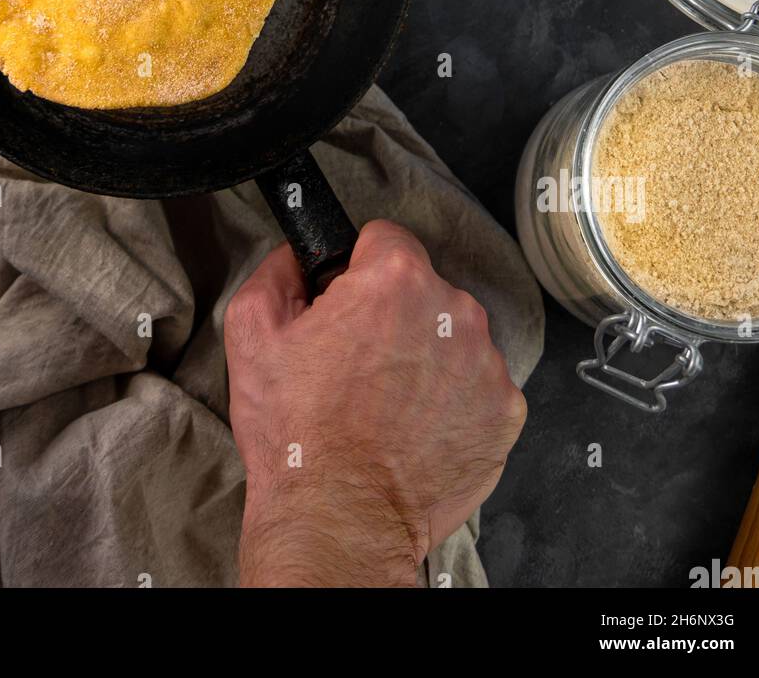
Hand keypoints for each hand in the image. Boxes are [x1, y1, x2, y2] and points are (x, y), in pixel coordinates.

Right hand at [225, 218, 526, 587]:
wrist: (338, 518)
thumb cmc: (298, 433)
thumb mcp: (253, 331)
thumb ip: (277, 270)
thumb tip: (297, 256)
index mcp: (396, 279)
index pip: (383, 239)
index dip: (356, 270)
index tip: (345, 305)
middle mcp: (453, 311)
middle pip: (422, 288)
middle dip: (392, 314)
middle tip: (356, 363)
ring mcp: (485, 363)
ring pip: (452, 335)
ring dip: (425, 355)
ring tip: (385, 402)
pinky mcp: (505, 412)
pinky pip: (477, 385)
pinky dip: (451, 400)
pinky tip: (415, 426)